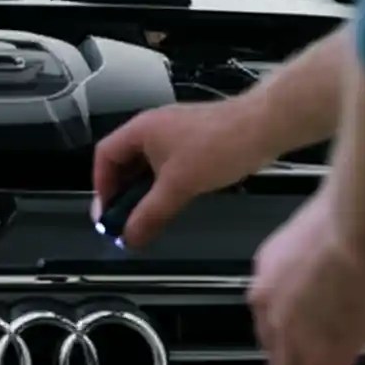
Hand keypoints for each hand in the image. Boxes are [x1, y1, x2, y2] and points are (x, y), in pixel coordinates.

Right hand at [92, 98, 277, 247]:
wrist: (264, 127)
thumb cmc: (220, 144)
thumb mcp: (178, 186)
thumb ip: (150, 214)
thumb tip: (130, 236)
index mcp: (140, 130)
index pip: (104, 157)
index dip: (101, 186)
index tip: (107, 211)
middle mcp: (153, 128)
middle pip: (123, 162)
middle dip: (122, 192)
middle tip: (125, 218)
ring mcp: (174, 133)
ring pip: (147, 165)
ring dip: (144, 190)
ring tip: (148, 214)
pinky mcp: (193, 141)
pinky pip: (167, 165)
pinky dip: (163, 184)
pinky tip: (172, 201)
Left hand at [249, 185, 364, 364]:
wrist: (351, 232)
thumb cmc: (339, 223)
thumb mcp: (307, 241)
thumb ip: (312, 269)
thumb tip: (334, 291)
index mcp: (265, 282)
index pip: (270, 326)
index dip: (284, 347)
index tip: (292, 361)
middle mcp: (270, 312)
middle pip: (279, 358)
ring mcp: (294, 334)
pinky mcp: (321, 352)